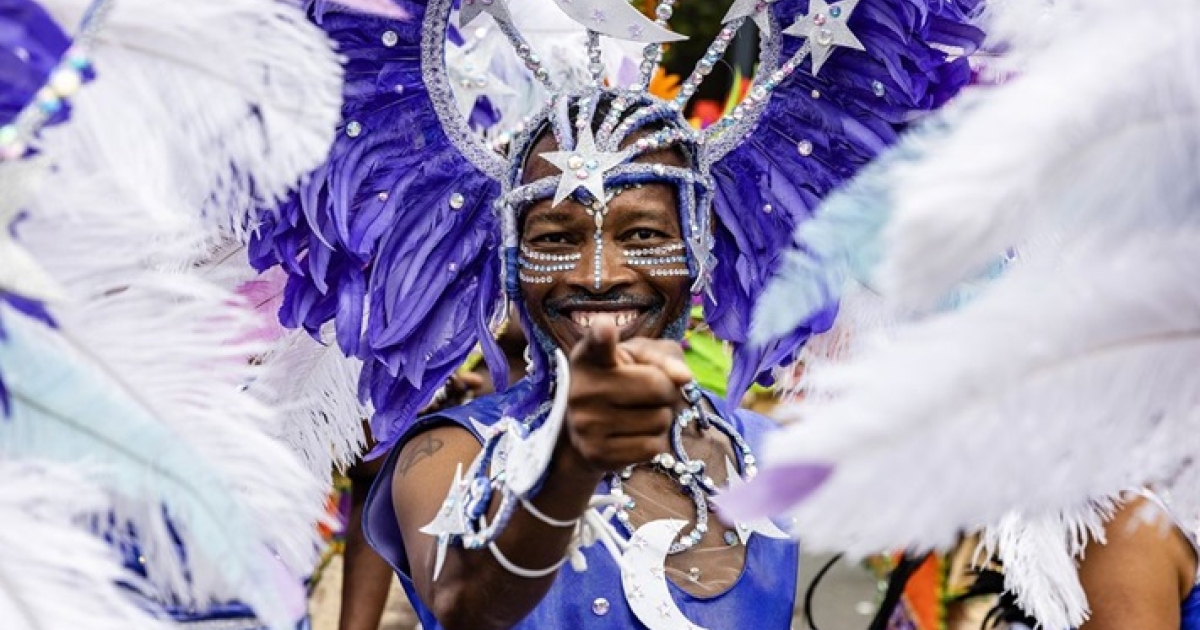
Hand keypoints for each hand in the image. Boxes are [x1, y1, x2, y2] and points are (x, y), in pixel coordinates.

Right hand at [558, 320, 693, 472]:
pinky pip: (652, 448)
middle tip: (650, 393)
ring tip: (638, 414)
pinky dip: (654, 442)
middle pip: (657, 386)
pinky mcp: (597, 454)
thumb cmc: (623, 380)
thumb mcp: (642, 357)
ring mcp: (585, 424)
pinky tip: (634, 435)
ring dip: (661, 418)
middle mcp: (581, 389)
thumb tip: (683, 378)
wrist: (588, 429)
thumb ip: (665, 357)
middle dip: (666, 390)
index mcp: (589, 356)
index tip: (605, 327)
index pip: (597, 343)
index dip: (602, 334)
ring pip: (659, 420)